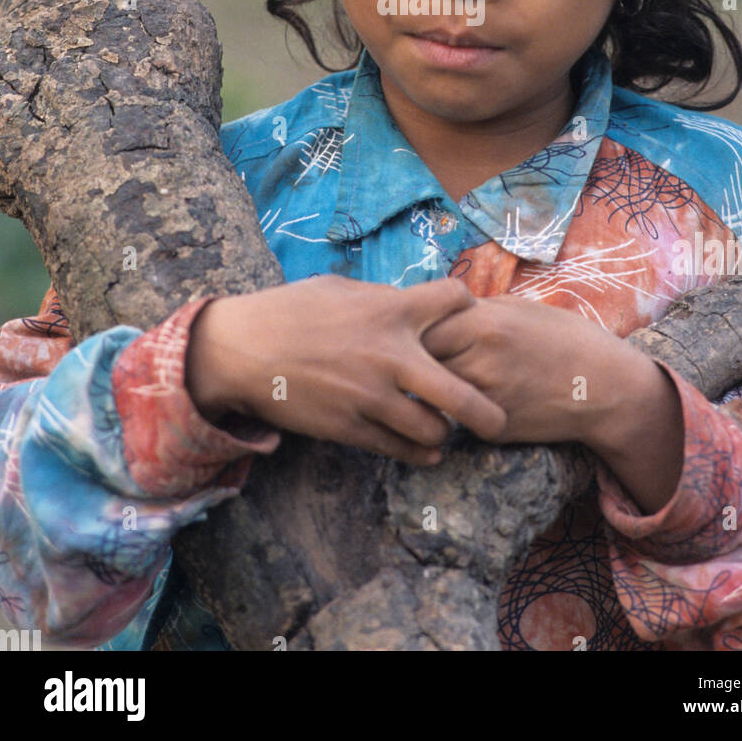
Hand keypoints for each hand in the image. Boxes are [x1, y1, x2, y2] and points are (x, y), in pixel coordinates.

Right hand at [184, 275, 507, 465]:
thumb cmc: (291, 310)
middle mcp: (390, 356)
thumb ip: (385, 299)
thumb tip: (415, 304)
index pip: (456, 300)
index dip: (466, 306)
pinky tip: (425, 447)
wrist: (243, 350)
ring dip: (444, 432)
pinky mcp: (350, 428)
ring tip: (444, 428)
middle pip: (462, 394)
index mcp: (391, 310)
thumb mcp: (343, 289)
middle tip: (499, 420)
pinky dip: (418, 451)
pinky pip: (400, 450)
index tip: (466, 316)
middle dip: (488, 413)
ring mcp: (371, 397)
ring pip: (433, 431)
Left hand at [421, 294, 684, 510]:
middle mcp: (479, 360)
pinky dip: (453, 410)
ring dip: (427, 386)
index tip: (407, 329)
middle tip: (404, 357)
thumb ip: (474, 311)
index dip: (410, 328)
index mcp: (483, 323)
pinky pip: (457, 417)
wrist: (604, 386)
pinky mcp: (492, 429)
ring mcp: (485, 398)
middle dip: (410, 359)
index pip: (420, 324)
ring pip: (433, 393)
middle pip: (418, 361)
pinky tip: (459, 402)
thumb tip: (435, 312)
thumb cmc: (563, 338)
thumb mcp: (518, 308)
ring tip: (426, 378)